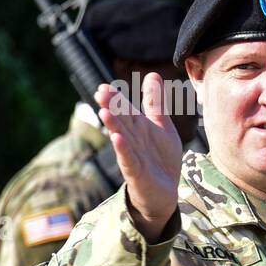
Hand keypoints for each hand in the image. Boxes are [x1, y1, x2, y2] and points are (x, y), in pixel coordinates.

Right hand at [95, 75, 182, 241]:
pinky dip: (123, 150)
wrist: (164, 192)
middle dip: (112, 108)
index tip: (104, 86)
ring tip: (105, 112)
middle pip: (122, 122)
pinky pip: (129, 160)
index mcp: (138, 128)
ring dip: (114, 126)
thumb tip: (152, 74)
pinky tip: (117, 139)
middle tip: (101, 92)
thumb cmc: (160, 157)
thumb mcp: (162, 126)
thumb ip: (155, 102)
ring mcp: (133, 156)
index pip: (126, 111)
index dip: (116, 99)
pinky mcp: (137, 173)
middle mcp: (133, 140)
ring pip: (122, 138)